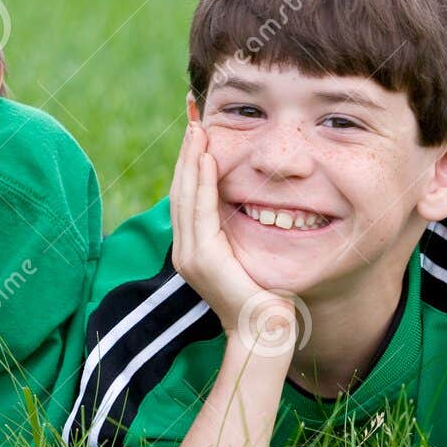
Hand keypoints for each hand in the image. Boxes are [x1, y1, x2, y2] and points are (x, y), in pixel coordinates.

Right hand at [169, 122, 287, 339]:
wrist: (263, 331)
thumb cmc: (264, 297)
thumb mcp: (250, 256)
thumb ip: (242, 233)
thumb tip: (255, 205)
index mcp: (193, 247)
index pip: (189, 194)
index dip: (192, 160)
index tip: (198, 128)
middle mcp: (184, 249)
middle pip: (181, 188)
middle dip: (188, 150)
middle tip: (193, 114)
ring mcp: (189, 254)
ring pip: (187, 194)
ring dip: (192, 158)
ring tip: (198, 127)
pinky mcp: (202, 258)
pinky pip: (200, 210)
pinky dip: (202, 182)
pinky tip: (208, 158)